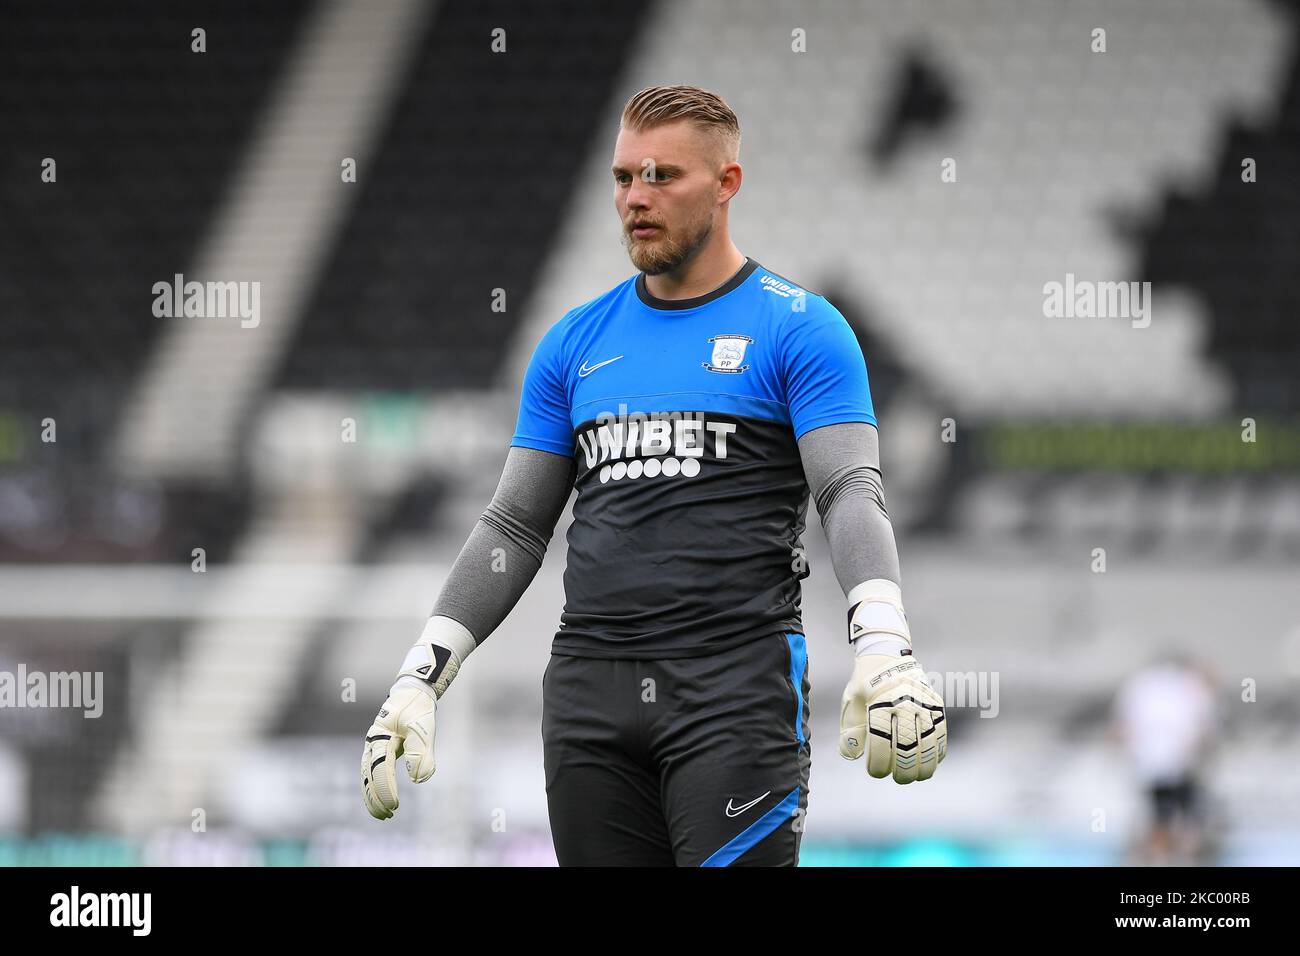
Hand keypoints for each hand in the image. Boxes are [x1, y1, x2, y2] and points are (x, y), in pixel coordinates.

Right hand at [361, 678, 437, 819]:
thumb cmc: (417, 709)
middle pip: (368, 775)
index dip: (385, 788)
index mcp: (380, 736)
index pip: (380, 768)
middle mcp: (372, 743)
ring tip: (383, 815)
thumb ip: (420, 751)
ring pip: (366, 776)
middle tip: (388, 815)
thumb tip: (418, 779)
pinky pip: (372, 773)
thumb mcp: (422, 726)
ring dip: (372, 796)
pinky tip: (381, 802)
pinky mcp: (379, 751)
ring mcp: (373, 747)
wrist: (412, 693)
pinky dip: (374, 788)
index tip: (395, 805)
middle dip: (376, 797)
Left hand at [839, 653, 945, 782]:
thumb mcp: (851, 702)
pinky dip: (939, 750)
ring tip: (917, 776)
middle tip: (899, 779)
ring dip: (924, 765)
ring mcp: (921, 703)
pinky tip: (933, 762)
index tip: (876, 772)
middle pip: (907, 745)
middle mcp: (902, 703)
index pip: (881, 741)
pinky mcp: (935, 703)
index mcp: (878, 703)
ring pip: (928, 741)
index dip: (879, 762)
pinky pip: (942, 731)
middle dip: (904, 769)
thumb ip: (849, 730)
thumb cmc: (865, 684)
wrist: (886, 655)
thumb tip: (851, 755)